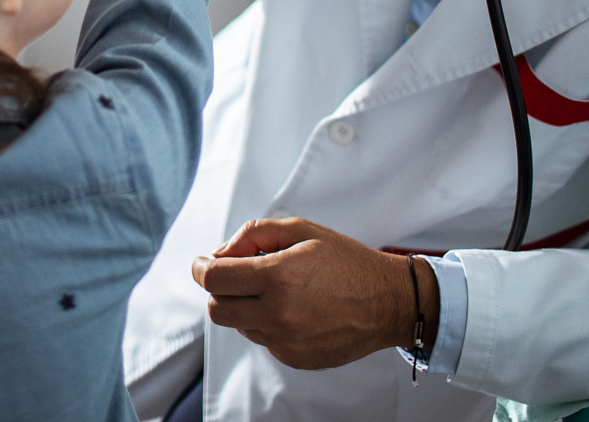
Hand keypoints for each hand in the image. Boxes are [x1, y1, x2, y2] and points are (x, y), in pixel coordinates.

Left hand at [192, 217, 434, 371]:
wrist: (387, 301)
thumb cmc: (345, 261)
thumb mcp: (301, 230)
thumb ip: (253, 234)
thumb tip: (219, 253)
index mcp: (278, 277)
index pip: (214, 280)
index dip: (201, 269)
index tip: (202, 263)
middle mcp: (278, 314)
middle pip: (218, 309)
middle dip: (219, 289)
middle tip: (237, 274)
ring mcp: (286, 341)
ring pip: (239, 326)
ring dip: (244, 307)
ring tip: (276, 289)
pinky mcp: (295, 358)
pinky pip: (263, 340)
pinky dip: (266, 324)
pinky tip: (292, 309)